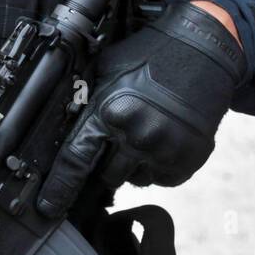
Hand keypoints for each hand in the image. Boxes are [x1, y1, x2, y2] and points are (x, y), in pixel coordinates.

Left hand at [37, 0, 246, 216]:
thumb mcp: (107, 68)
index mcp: (112, 113)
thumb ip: (86, 102)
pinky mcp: (189, 159)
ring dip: (136, 165)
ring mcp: (166, 150)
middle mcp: (139, 136)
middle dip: (108, 162)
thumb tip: (59, 130)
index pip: (75, 162)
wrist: (206, 46)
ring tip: (149, 130)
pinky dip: (161, 165)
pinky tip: (167, 136)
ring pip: (136, 179)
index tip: (48, 208)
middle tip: (122, 136)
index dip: (60, 189)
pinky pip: (163, 178)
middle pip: (107, 175)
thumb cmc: (153, 53)